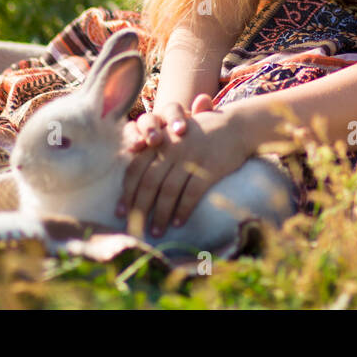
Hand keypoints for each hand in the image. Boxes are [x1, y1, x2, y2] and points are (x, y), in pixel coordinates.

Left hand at [117, 105, 251, 236]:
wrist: (236, 126)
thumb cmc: (202, 134)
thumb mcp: (175, 135)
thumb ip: (155, 151)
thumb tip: (136, 179)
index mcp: (160, 140)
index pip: (135, 168)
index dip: (127, 192)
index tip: (120, 211)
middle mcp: (172, 147)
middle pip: (149, 182)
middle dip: (140, 208)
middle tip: (135, 227)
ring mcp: (191, 157)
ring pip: (169, 191)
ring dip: (160, 214)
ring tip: (156, 231)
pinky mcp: (209, 167)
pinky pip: (192, 193)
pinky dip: (183, 210)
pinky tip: (178, 223)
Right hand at [122, 94, 214, 152]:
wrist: (179, 165)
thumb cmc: (192, 145)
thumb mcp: (200, 132)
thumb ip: (203, 115)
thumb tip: (203, 99)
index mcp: (172, 115)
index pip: (172, 110)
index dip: (175, 118)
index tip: (181, 131)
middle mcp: (154, 121)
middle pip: (149, 118)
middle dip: (151, 127)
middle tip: (156, 140)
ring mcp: (138, 132)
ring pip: (134, 128)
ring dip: (135, 134)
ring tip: (139, 144)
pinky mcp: (128, 145)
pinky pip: (123, 141)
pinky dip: (125, 145)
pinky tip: (128, 152)